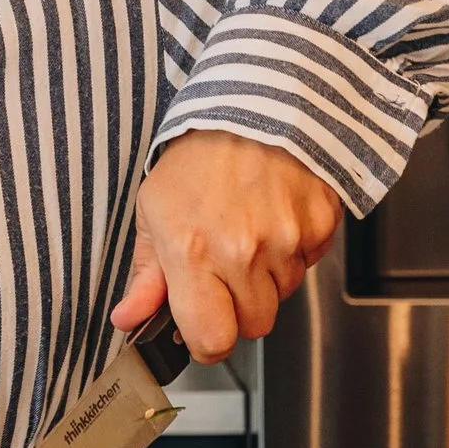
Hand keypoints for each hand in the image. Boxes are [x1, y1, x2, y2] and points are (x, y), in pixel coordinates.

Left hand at [116, 132, 341, 363]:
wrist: (255, 105)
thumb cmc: (199, 156)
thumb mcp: (154, 211)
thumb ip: (146, 275)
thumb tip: (129, 319)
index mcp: (193, 253)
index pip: (212, 341)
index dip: (207, 343)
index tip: (202, 327)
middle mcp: (242, 252)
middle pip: (254, 326)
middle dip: (239, 308)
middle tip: (225, 269)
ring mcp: (286, 240)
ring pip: (283, 296)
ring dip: (267, 278)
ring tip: (250, 232)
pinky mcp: (320, 226)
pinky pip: (309, 264)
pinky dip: (294, 251)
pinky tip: (275, 218)